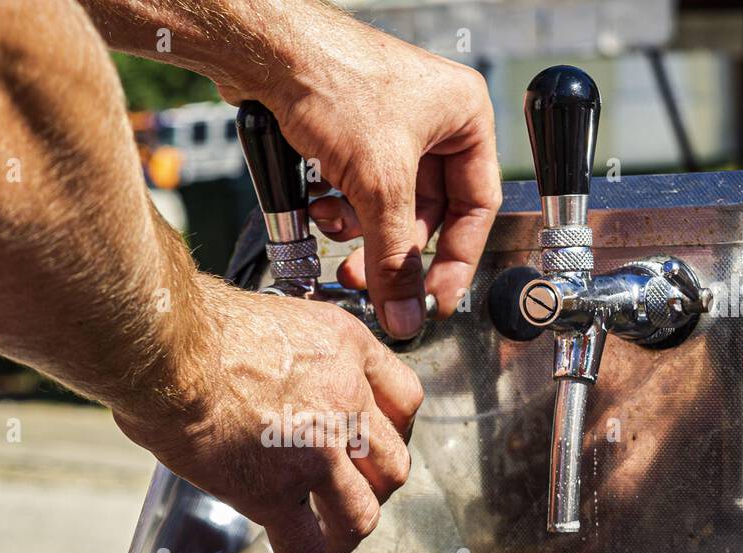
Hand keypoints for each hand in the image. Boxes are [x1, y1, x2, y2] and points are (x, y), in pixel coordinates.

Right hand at [112, 278, 423, 552]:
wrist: (162, 345)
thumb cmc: (187, 324)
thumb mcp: (262, 321)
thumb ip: (278, 358)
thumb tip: (245, 381)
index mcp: (344, 348)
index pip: (403, 399)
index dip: (391, 433)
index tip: (373, 448)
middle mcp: (345, 398)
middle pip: (392, 464)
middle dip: (373, 490)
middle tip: (344, 499)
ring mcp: (318, 450)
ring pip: (360, 515)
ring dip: (344, 538)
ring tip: (322, 551)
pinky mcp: (277, 491)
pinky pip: (305, 550)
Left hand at [217, 21, 500, 339]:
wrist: (265, 49)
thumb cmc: (333, 78)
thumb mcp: (378, 181)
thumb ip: (395, 257)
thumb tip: (407, 312)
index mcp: (463, 117)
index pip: (477, 207)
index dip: (457, 259)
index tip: (434, 299)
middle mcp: (431, 122)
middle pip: (425, 214)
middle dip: (391, 249)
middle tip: (369, 281)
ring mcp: (388, 129)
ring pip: (385, 208)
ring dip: (357, 231)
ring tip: (331, 230)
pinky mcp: (348, 137)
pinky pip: (355, 193)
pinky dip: (337, 209)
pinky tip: (315, 205)